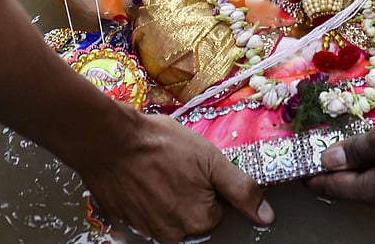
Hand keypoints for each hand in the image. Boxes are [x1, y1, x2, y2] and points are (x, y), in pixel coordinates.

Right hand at [81, 111, 273, 242]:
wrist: (108, 140)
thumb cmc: (159, 145)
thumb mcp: (210, 160)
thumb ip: (242, 190)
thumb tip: (266, 216)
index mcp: (200, 222)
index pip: (219, 210)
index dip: (210, 185)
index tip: (196, 168)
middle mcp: (174, 235)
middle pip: (194, 216)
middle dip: (189, 193)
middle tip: (176, 166)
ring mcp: (147, 231)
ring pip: (170, 215)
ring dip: (167, 195)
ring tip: (157, 169)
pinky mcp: (126, 222)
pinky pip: (146, 214)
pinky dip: (146, 198)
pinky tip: (142, 177)